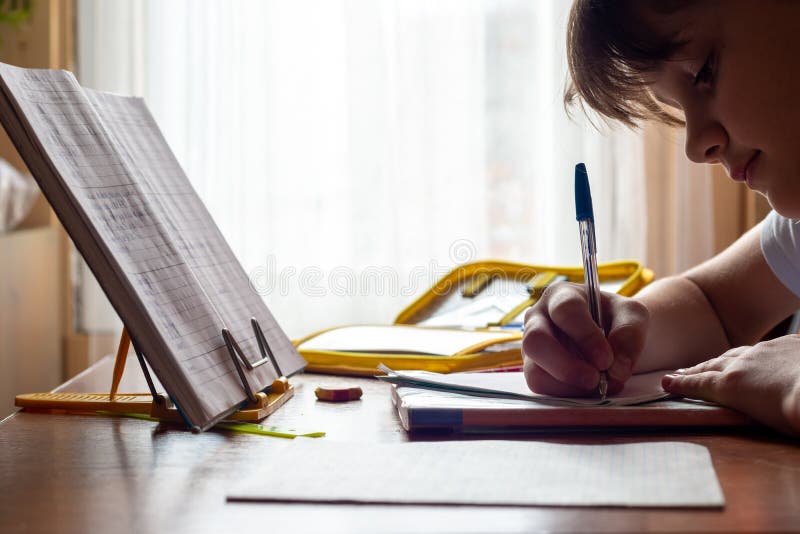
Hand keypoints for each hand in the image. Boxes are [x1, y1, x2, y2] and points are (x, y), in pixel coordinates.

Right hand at [522, 282, 648, 396]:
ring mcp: (533, 347)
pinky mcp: (535, 370)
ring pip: (534, 371)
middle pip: (535, 341)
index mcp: (561, 295)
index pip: (565, 311)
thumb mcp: (633, 316)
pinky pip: (542, 388)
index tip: (607, 359)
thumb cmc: (617, 320)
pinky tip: (588, 389)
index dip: (585, 336)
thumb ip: (630, 335)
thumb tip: (616, 369)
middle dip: (566, 366)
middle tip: (595, 380)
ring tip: (598, 386)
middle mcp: (538, 318)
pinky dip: (567, 395)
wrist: (612, 336)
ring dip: (568, 386)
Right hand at [662, 335, 799, 434]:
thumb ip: (753, 410)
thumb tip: (752, 407)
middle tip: (682, 372)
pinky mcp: (790, 343)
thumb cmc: (797, 414)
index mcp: (732, 385)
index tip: (666, 382)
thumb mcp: (769, 422)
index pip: (699, 384)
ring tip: (714, 364)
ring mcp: (766, 350)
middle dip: (695, 370)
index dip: (681, 384)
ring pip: (737, 353)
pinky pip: (767, 348)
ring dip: (723, 359)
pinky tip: (759, 357)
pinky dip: (756, 355)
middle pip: (712, 365)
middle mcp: (743, 363)